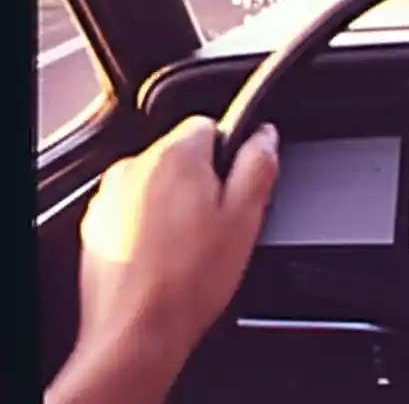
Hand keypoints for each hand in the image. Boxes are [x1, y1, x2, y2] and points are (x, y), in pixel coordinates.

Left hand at [47, 116, 279, 403]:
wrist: (138, 331)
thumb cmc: (190, 280)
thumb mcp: (246, 216)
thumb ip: (259, 165)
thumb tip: (265, 135)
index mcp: (175, 156)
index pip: (208, 124)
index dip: (231, 155)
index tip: (237, 186)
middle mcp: (134, 168)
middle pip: (182, 156)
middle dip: (203, 183)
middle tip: (220, 224)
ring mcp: (109, 198)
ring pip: (157, 185)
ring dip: (176, 206)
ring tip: (192, 248)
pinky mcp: (96, 226)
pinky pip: (133, 211)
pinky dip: (150, 227)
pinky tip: (166, 259)